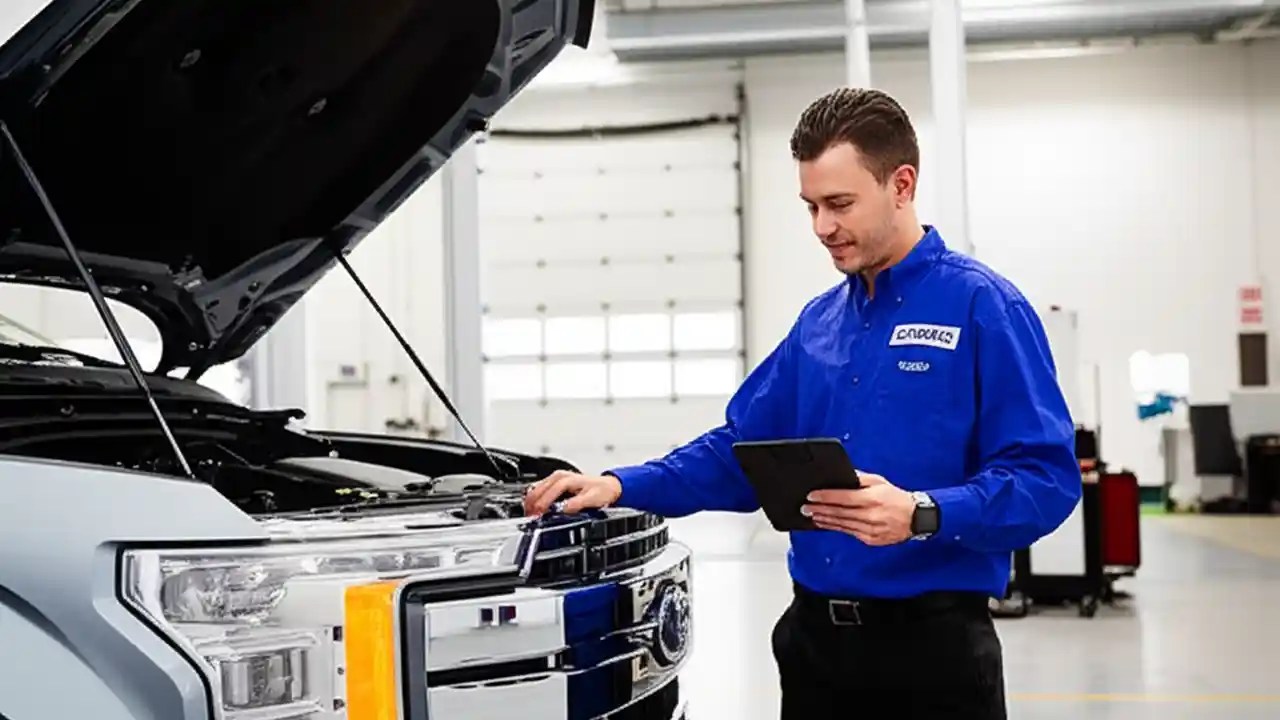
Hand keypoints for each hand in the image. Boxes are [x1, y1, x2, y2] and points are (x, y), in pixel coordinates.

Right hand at [523, 470, 621, 515]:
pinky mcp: (553, 483)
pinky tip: (534, 508)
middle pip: (537, 489)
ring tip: (529, 515)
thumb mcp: (592, 499)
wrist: (608, 486)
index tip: (537, 515)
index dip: (541, 504)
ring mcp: (555, 479)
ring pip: (535, 489)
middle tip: (529, 518)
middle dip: (531, 504)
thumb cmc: (601, 491)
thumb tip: (563, 510)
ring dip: (530, 502)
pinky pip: (538, 489)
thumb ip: (577, 504)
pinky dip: (534, 499)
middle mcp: (559, 476)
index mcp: (566, 479)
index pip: (548, 492)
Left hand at [801, 473, 915, 545]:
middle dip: (819, 510)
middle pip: (839, 513)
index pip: (843, 497)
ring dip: (824, 520)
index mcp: (872, 499)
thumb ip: (859, 479)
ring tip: (812, 516)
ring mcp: (870, 529)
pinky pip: (849, 533)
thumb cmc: (896, 498)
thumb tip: (842, 476)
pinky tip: (826, 524)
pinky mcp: (870, 539)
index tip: (812, 495)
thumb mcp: (879, 481)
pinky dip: (836, 528)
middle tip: (805, 507)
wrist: (916, 518)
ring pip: (842, 525)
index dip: (825, 497)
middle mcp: (870, 515)